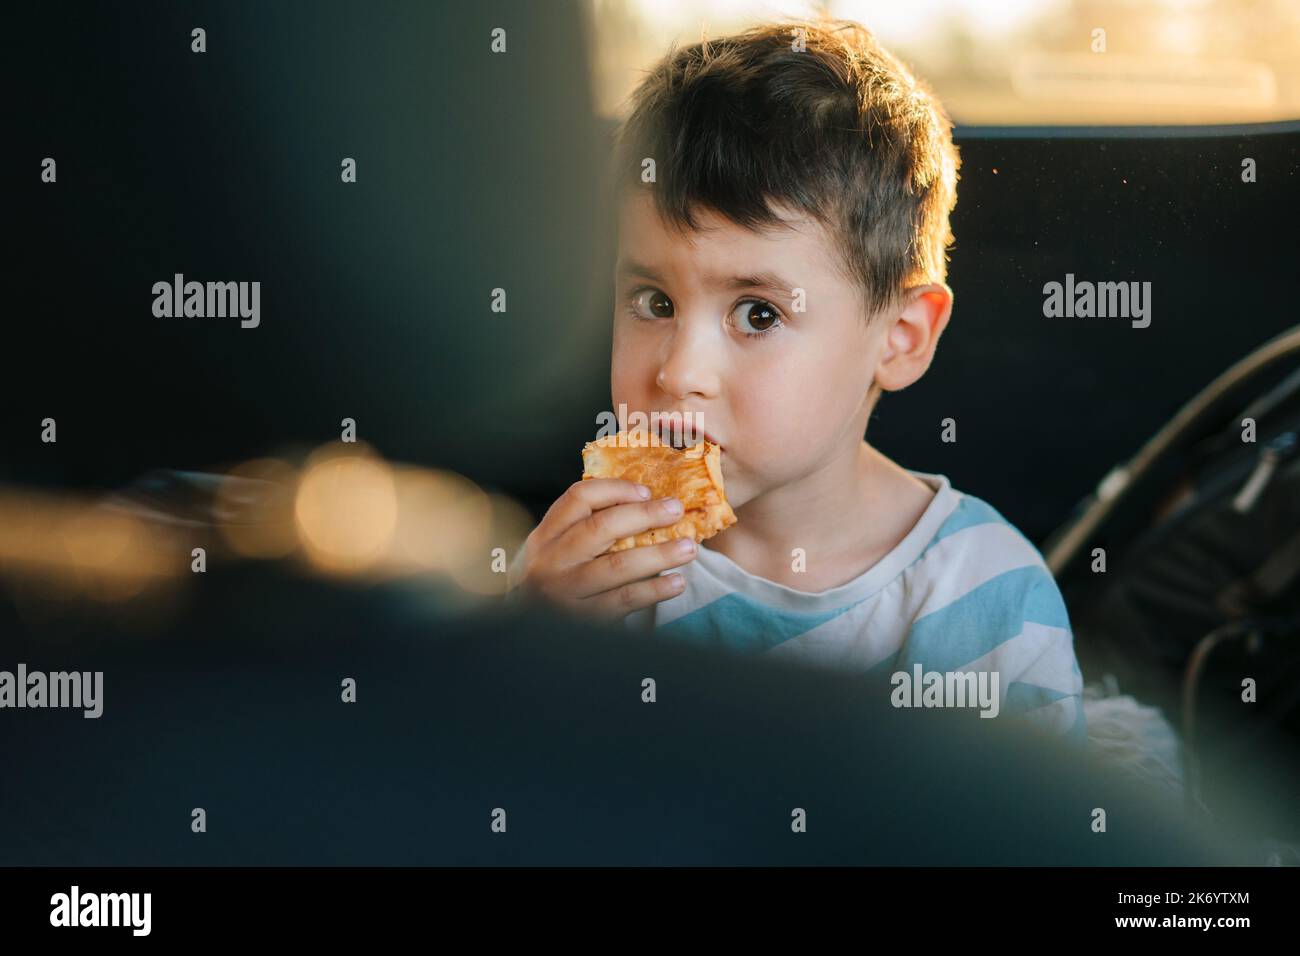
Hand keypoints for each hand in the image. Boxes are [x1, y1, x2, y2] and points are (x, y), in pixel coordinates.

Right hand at [512, 478, 697, 619]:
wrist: (527, 634)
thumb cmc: (551, 585)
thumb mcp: (552, 553)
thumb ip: (581, 530)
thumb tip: (643, 504)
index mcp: (544, 537)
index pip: (578, 498)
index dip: (616, 489)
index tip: (646, 491)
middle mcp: (551, 561)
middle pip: (601, 528)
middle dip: (645, 515)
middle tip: (675, 510)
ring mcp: (565, 592)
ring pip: (617, 565)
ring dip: (659, 554)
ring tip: (688, 548)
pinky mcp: (583, 620)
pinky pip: (625, 600)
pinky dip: (654, 590)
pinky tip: (675, 582)